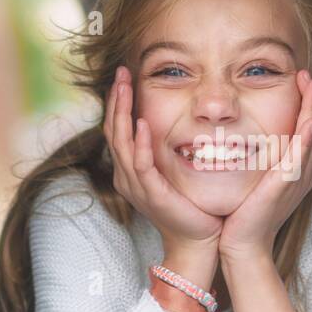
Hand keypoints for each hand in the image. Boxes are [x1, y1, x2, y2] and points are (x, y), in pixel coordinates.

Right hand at [104, 66, 223, 248]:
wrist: (198, 240)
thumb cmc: (192, 205)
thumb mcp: (175, 170)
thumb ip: (170, 148)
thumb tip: (179, 119)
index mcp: (130, 169)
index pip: (118, 128)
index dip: (119, 101)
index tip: (125, 75)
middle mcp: (127, 176)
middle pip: (113, 130)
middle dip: (117, 99)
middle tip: (121, 72)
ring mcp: (136, 186)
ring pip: (122, 143)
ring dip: (123, 113)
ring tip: (125, 87)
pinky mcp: (151, 195)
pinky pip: (141, 165)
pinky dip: (141, 144)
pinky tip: (143, 124)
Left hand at [218, 69, 311, 262]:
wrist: (242, 243)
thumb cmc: (246, 212)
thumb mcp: (259, 178)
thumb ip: (262, 159)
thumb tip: (252, 137)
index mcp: (298, 168)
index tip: (307, 81)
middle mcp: (302, 171)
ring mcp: (296, 178)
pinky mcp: (284, 186)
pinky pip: (299, 159)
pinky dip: (306, 139)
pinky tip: (309, 122)